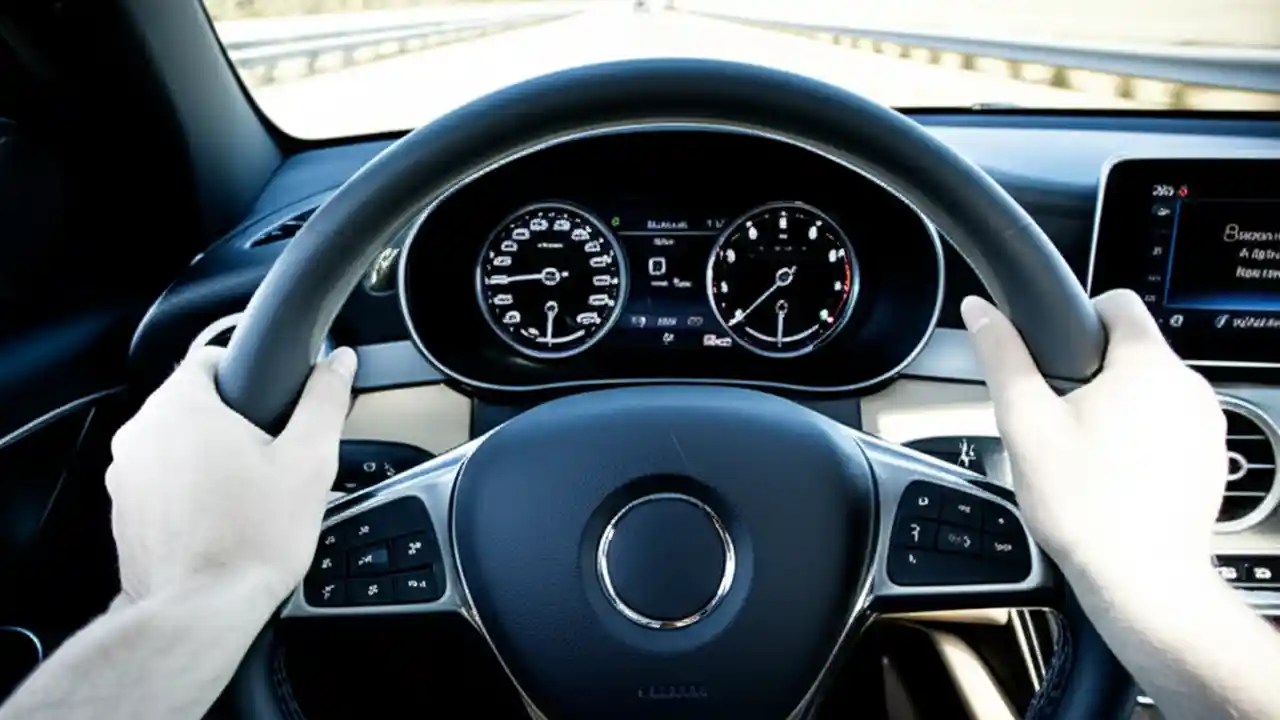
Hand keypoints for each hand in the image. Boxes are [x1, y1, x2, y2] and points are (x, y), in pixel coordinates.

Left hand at [107, 345, 356, 605]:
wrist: (200, 611)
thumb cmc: (250, 539)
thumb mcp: (308, 461)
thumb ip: (324, 400)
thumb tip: (338, 363)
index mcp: (182, 406)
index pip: (210, 357)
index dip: (248, 372)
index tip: (272, 401)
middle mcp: (140, 433)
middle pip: (193, 404)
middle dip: (231, 422)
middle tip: (270, 456)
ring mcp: (124, 474)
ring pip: (175, 444)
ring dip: (207, 457)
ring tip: (248, 493)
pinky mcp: (123, 511)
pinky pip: (160, 482)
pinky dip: (187, 491)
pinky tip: (220, 519)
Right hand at [961, 290, 1224, 583]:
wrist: (1139, 581)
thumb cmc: (1085, 506)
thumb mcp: (1025, 423)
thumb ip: (1003, 357)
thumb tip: (980, 312)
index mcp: (1147, 364)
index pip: (1116, 303)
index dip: (1077, 319)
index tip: (1054, 360)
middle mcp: (1189, 387)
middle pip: (1132, 351)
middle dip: (1094, 374)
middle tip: (1059, 419)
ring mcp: (1206, 425)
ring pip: (1151, 391)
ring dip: (1118, 408)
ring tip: (1085, 453)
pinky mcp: (1210, 459)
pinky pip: (1170, 427)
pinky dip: (1143, 440)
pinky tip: (1114, 475)